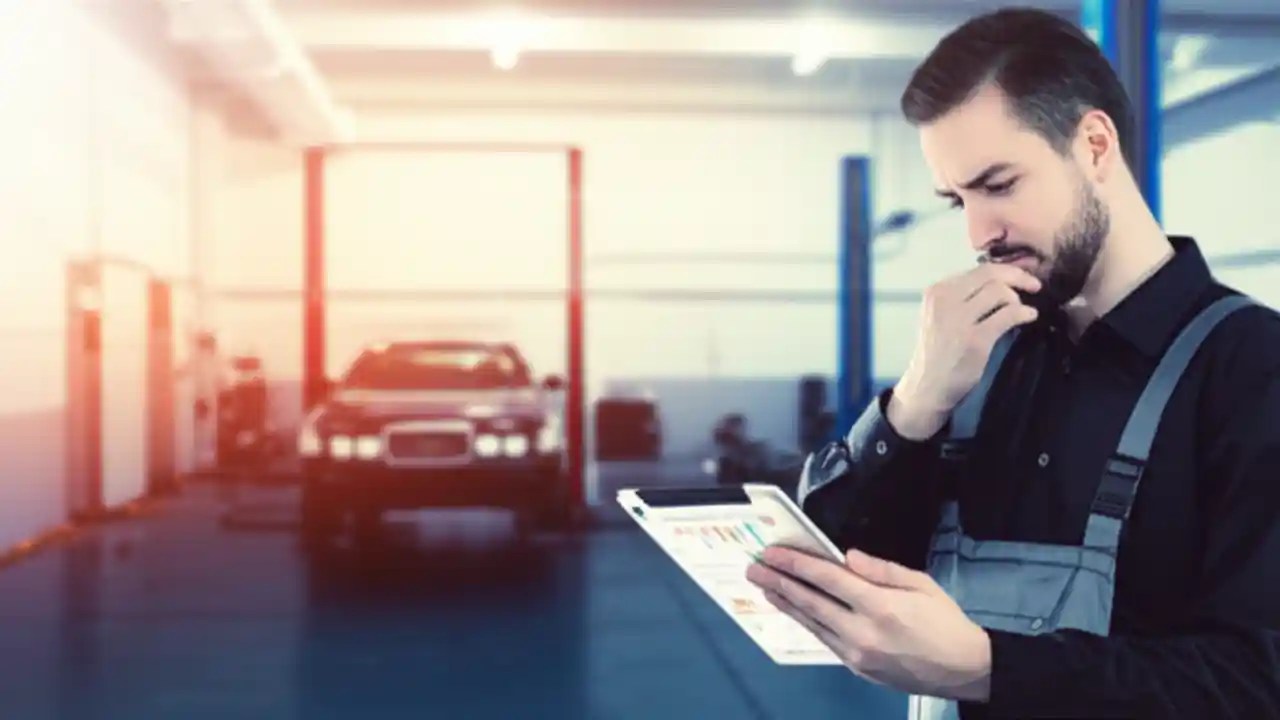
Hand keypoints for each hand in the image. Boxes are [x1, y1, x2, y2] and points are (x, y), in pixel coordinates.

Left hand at [745, 546, 991, 701]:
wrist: (963, 669)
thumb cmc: (944, 621)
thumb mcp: (920, 584)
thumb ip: (881, 569)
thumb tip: (847, 556)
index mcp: (880, 606)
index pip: (827, 579)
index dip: (797, 564)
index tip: (773, 552)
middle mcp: (862, 631)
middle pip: (810, 602)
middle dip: (779, 582)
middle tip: (754, 568)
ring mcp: (856, 654)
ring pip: (811, 623)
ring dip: (785, 603)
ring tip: (764, 586)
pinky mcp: (856, 668)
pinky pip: (824, 639)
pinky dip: (805, 622)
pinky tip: (793, 610)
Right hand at [889, 263, 1041, 438]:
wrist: (926, 386)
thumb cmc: (938, 351)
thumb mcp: (941, 315)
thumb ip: (962, 297)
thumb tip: (1002, 280)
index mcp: (937, 291)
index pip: (979, 268)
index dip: (1006, 270)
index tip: (1021, 277)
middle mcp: (944, 299)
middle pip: (990, 273)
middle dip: (1018, 276)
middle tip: (1034, 285)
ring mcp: (958, 319)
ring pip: (999, 291)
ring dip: (1018, 299)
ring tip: (1022, 310)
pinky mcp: (974, 339)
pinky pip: (1007, 315)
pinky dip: (1024, 313)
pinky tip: (1030, 317)